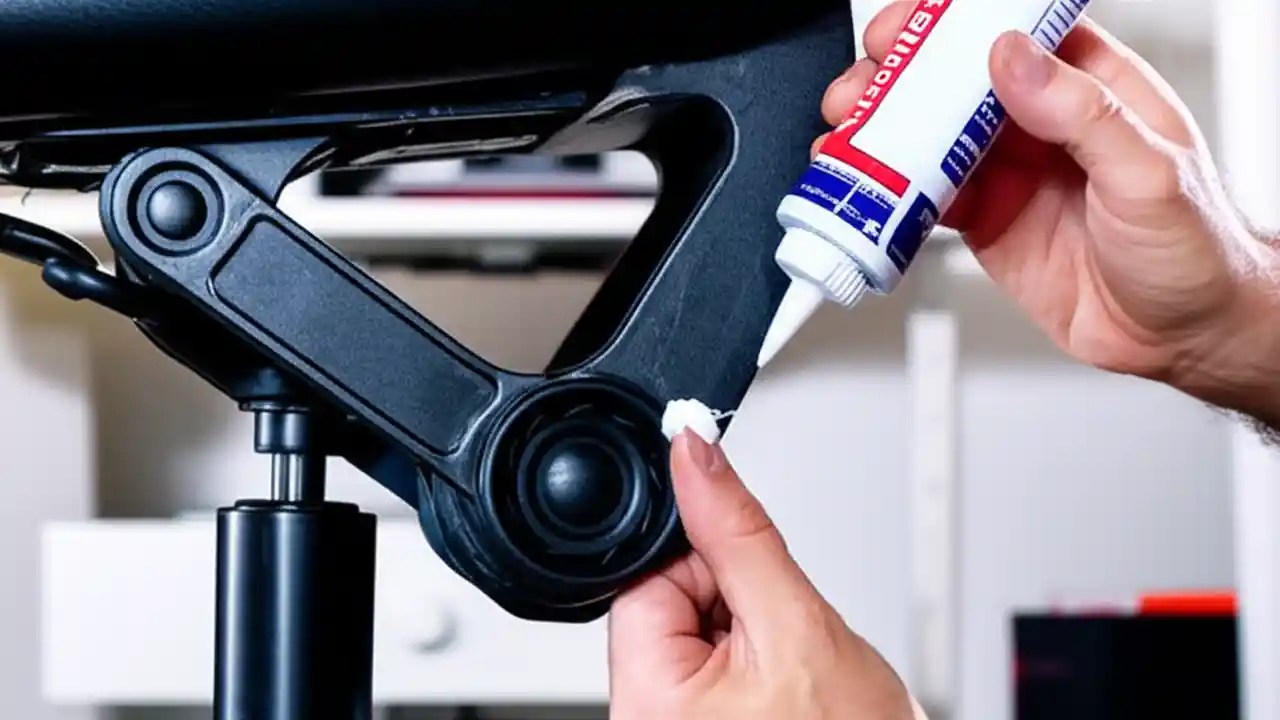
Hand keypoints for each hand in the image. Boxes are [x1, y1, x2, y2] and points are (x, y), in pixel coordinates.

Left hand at [608, 431, 922, 719]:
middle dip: (732, 602)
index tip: (752, 576)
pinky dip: (749, 663)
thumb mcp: (800, 626)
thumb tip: (692, 452)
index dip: (708, 561)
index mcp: (646, 700)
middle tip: (783, 642)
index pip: (646, 575)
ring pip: (695, 632)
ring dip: (745, 632)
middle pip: (668, 602)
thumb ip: (740, 532)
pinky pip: (708, 669)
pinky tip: (782, 692)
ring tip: (790, 677)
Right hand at [821, 3, 1279, 425]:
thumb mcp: (1148, 172)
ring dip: (881, 136)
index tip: (911, 27)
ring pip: (927, 139)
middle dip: (898, 78)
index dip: (953, 24)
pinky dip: (888, 197)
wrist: (1182, 338)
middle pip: (952, 82)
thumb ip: (1082, 113)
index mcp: (1088, 86)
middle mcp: (1040, 123)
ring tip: (845, 138)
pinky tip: (868, 193)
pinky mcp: (985, 222)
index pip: (1012, 32)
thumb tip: (1013, 58)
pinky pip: (924, 201)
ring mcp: (1008, 173)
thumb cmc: (1194, 249)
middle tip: (863, 85)